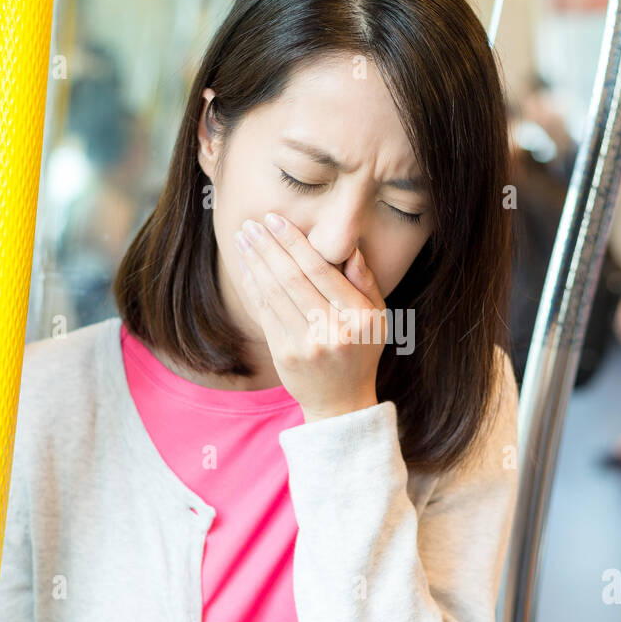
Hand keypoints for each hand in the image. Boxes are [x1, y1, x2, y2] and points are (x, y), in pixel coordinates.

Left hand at [233, 212, 384, 421]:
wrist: (341, 401)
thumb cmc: (360, 352)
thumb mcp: (377, 318)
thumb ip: (365, 282)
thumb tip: (349, 247)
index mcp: (358, 318)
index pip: (320, 271)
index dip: (294, 242)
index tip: (275, 220)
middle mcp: (332, 331)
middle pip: (292, 278)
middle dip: (268, 247)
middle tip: (250, 223)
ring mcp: (306, 345)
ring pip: (274, 293)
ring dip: (255, 262)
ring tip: (242, 238)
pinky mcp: (284, 355)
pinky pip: (265, 312)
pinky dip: (253, 286)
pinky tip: (246, 267)